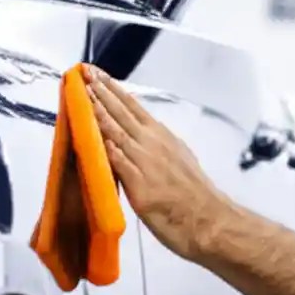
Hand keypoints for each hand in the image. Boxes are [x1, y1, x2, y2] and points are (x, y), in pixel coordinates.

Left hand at [81, 65, 242, 261]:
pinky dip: (107, 147)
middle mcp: (153, 144)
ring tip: (84, 95)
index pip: (133, 106)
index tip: (97, 74)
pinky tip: (94, 135)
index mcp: (162, 137)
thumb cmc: (194, 195)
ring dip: (99, 112)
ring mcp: (146, 163)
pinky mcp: (141, 185)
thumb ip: (156, 146)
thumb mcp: (178, 158)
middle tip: (85, 73)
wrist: (209, 221)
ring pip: (118, 131)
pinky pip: (119, 162)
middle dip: (101, 91)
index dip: (113, 88)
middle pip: (123, 112)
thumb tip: (139, 137)